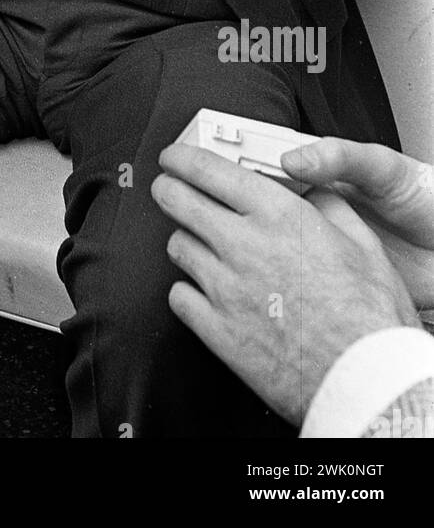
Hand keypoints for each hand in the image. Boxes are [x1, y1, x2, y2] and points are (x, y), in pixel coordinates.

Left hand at [151, 142, 419, 424]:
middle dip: (167, 188)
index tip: (174, 157)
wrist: (366, 380)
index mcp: (280, 217)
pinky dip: (187, 291)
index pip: (210, 170)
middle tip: (168, 188)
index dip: (182, 158)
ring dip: (185, 240)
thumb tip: (314, 192)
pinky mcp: (218, 330)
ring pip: (177, 247)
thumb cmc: (370, 318)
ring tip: (198, 244)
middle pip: (178, 202)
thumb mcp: (363, 244)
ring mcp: (226, 289)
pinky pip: (179, 297)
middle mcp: (245, 246)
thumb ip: (330, 208)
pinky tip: (203, 291)